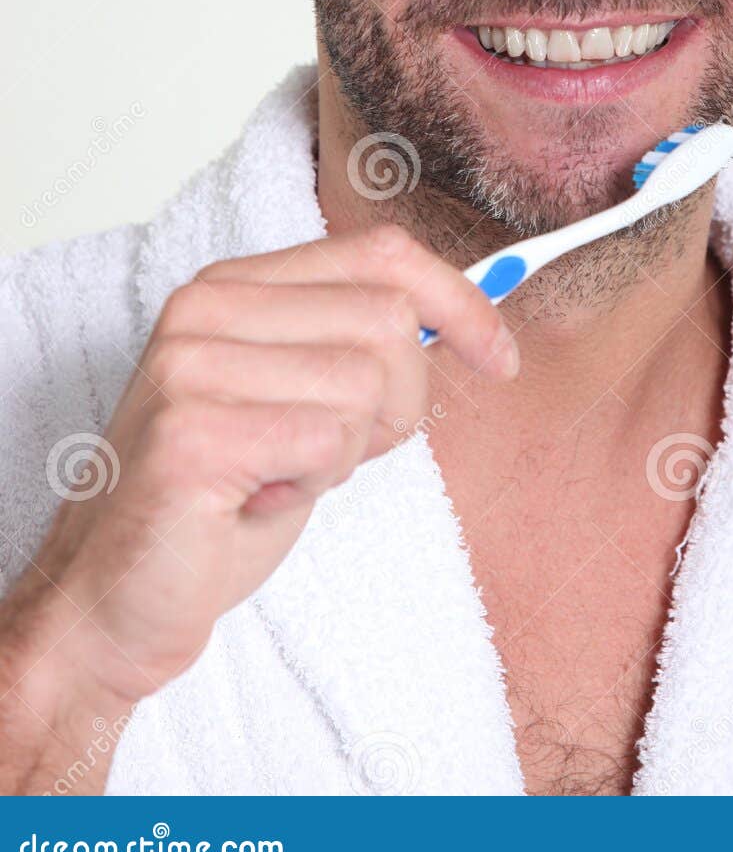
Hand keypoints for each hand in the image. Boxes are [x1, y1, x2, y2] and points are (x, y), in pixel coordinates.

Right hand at [0, 222, 515, 786]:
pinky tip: (260, 501)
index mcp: (233, 286)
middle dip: (398, 403)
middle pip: (388, 320)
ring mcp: (192, 367)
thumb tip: (466, 318)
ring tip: (283, 475)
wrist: (115, 599)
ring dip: (350, 452)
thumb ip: (360, 346)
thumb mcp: (302, 400)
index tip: (498, 356)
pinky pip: (331, 441)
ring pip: (366, 384)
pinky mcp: (194, 434)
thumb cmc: (219, 502)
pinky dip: (316, 485)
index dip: (458, 300)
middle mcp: (205, 308)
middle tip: (335, 452)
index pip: (380, 253)